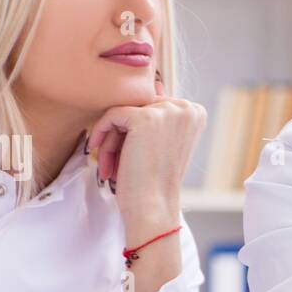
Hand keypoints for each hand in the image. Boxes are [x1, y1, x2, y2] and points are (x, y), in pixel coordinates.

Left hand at [87, 78, 206, 241]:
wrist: (153, 206)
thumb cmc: (156, 180)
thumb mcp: (164, 142)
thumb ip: (159, 116)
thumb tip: (154, 86)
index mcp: (196, 112)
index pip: (154, 106)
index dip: (137, 132)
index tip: (130, 156)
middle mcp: (187, 108)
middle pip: (139, 107)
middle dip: (123, 135)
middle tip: (115, 164)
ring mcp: (168, 111)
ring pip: (125, 112)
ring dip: (112, 139)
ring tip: (110, 165)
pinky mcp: (145, 118)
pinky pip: (112, 114)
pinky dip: (100, 131)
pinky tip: (96, 150)